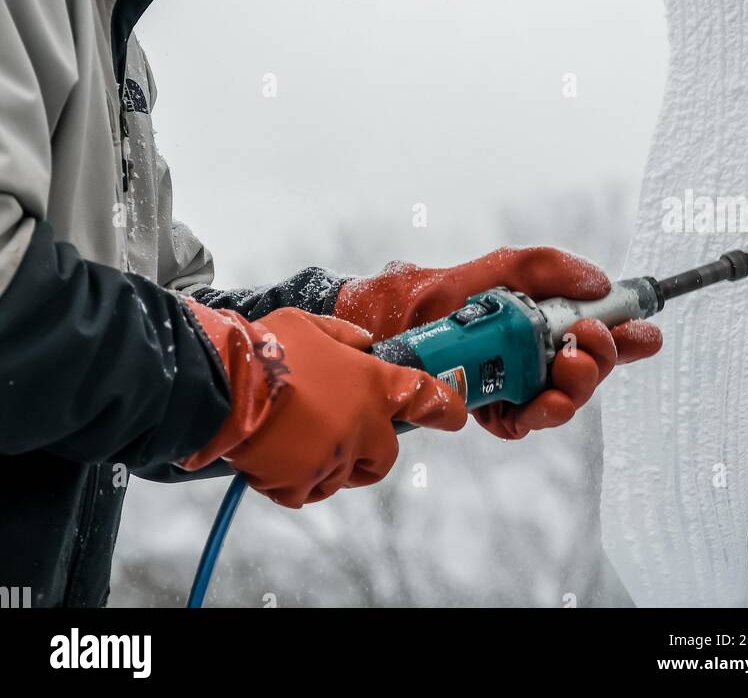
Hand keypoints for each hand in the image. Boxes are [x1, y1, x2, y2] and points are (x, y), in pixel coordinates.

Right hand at [180, 301, 466, 506]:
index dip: (444, 408)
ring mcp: (336, 456)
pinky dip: (293, 478)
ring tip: (289, 436)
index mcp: (371, 384)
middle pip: (384, 456)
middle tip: (336, 435)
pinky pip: (307, 490)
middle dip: (367, 452)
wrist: (225, 385)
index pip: (423, 397)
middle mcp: (362, 425)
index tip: (455, 416)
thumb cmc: (266, 348)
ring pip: (342, 475)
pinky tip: (272, 452)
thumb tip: (363, 342)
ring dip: (324, 463)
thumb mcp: (308, 323)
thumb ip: (343, 335)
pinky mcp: (306, 482)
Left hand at [333, 246, 661, 439]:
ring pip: (562, 399)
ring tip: (565, 366)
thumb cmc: (420, 295)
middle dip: (600, 359)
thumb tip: (597, 279)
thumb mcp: (486, 270)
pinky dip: (535, 415)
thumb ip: (539, 268)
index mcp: (535, 317)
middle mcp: (529, 353)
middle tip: (586, 340)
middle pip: (588, 368)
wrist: (365, 325)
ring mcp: (510, 384)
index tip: (645, 333)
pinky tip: (536, 402)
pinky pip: (522, 424)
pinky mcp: (487, 410)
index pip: (594, 329)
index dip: (627, 336)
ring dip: (574, 388)